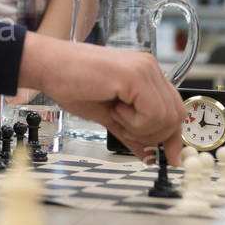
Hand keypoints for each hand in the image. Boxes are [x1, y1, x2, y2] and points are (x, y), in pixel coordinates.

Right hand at [17, 34, 185, 164]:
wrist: (47, 67)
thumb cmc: (71, 85)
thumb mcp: (109, 115)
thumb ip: (132, 133)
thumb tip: (149, 156)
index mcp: (146, 75)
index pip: (175, 110)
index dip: (173, 137)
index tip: (168, 158)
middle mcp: (150, 69)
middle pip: (176, 116)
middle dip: (153, 135)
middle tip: (124, 128)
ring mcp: (145, 70)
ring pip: (167, 117)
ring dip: (140, 128)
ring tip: (115, 114)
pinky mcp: (136, 75)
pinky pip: (152, 113)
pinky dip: (134, 121)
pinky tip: (114, 109)